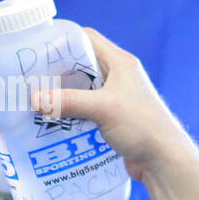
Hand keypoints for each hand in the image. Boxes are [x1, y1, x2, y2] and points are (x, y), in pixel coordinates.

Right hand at [31, 27, 188, 181]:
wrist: (165, 161)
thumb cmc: (143, 127)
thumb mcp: (103, 109)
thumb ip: (69, 102)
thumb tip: (35, 99)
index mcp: (120, 63)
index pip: (87, 39)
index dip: (63, 40)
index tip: (40, 50)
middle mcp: (119, 76)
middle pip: (81, 65)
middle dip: (58, 71)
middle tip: (33, 79)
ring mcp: (117, 97)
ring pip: (83, 89)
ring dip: (63, 95)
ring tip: (39, 101)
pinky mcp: (114, 118)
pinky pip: (87, 109)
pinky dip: (72, 112)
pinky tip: (56, 122)